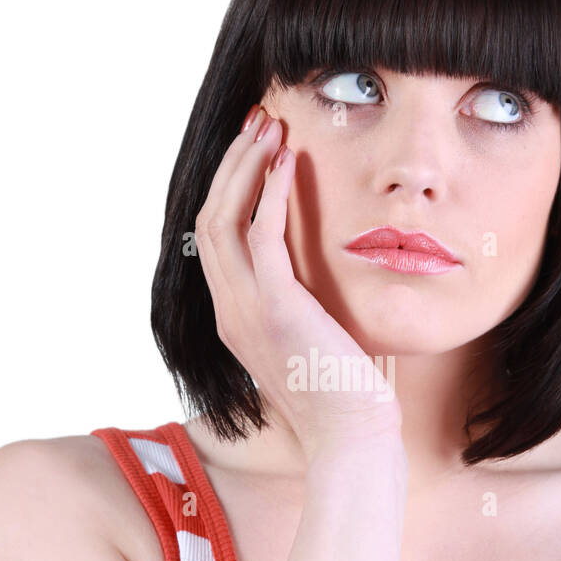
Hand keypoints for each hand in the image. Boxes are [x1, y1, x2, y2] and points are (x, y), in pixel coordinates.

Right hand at [195, 106, 402, 460]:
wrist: (352, 439)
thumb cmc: (345, 397)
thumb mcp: (315, 341)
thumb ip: (304, 306)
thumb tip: (323, 280)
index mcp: (234, 318)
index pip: (215, 238)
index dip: (230, 187)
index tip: (256, 148)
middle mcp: (229, 311)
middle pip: (209, 219)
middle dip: (232, 163)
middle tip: (258, 121)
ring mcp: (245, 311)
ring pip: (222, 220)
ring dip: (245, 167)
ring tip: (271, 127)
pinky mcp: (275, 310)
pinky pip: (260, 237)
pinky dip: (269, 194)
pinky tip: (289, 163)